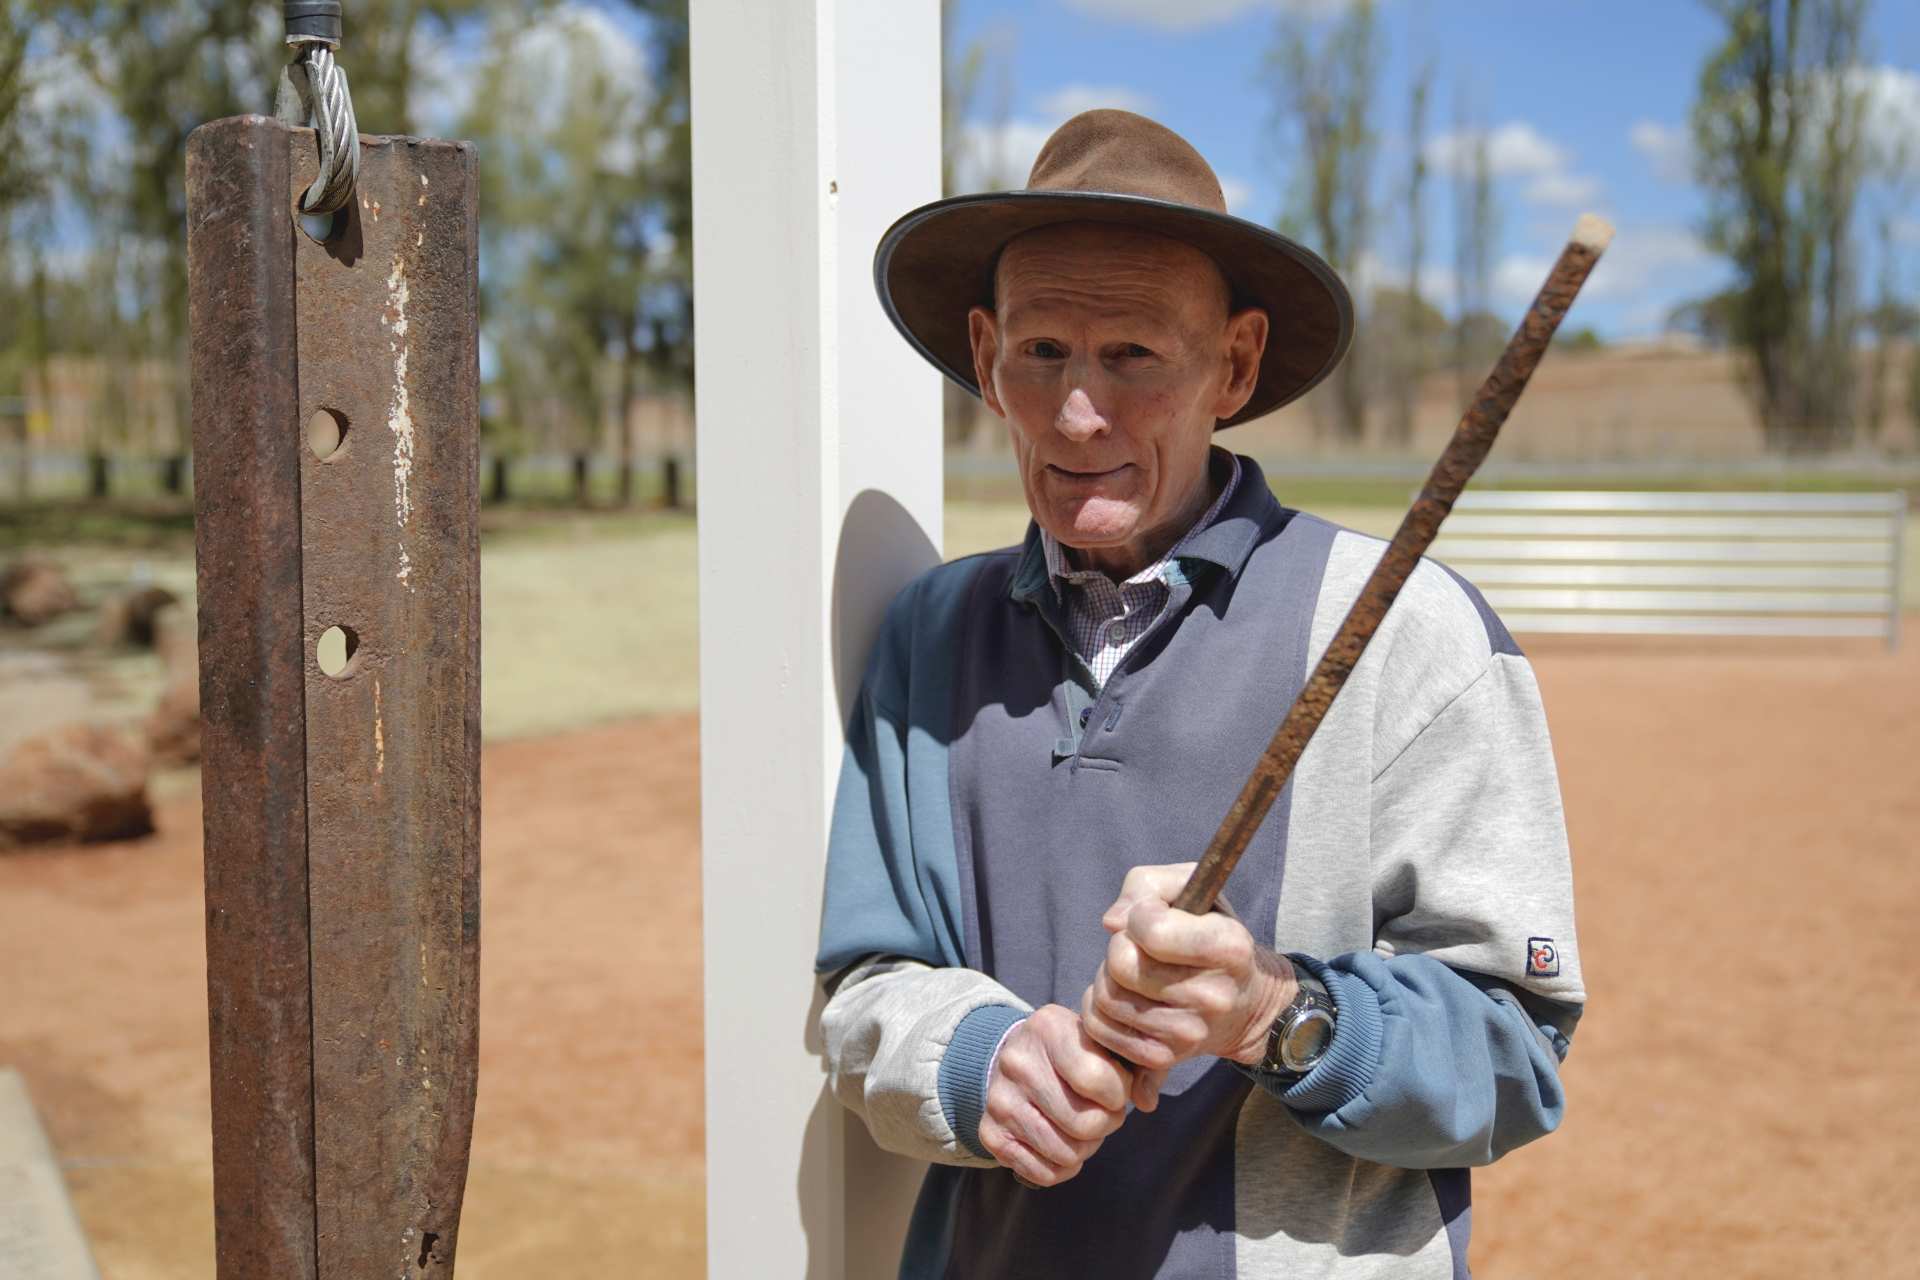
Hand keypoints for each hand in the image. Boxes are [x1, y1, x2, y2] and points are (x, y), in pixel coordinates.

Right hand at [977, 1004, 1150, 1186]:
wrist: (1016, 1057)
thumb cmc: (1072, 1053)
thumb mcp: (1099, 1042)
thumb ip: (1133, 1067)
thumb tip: (1148, 1101)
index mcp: (1047, 1028)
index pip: (1097, 1080)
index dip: (1117, 1094)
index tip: (1114, 1090)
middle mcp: (1017, 1061)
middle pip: (1084, 1123)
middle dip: (1104, 1125)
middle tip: (1100, 1113)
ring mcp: (999, 1100)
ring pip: (1065, 1153)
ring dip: (1084, 1148)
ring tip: (1080, 1127)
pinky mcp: (990, 1134)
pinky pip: (1043, 1174)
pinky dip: (1062, 1168)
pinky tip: (1060, 1142)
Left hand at [1080, 863, 1295, 1071]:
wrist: (1247, 1004)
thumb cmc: (1210, 933)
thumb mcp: (1192, 889)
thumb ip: (1145, 885)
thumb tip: (1111, 923)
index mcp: (1228, 947)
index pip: (1152, 930)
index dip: (1141, 916)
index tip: (1152, 918)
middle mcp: (1212, 995)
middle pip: (1121, 964)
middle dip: (1120, 948)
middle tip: (1139, 949)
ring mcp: (1188, 1032)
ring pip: (1106, 997)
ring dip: (1108, 979)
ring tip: (1134, 975)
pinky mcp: (1164, 1057)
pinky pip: (1101, 1029)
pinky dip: (1101, 1011)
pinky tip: (1126, 1001)